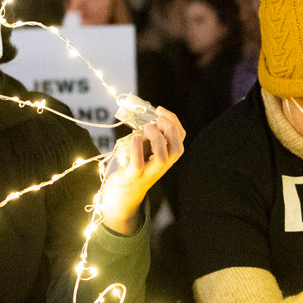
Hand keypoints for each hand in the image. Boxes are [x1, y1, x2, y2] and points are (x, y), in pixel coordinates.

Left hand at [99, 107, 185, 234]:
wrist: (122, 193)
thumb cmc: (134, 166)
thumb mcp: (145, 149)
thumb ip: (148, 134)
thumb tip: (144, 109)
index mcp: (167, 157)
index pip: (180, 138)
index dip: (174, 122)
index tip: (160, 110)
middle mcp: (162, 166)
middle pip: (177, 149)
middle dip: (170, 129)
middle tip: (156, 119)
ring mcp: (148, 173)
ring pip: (162, 158)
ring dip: (157, 139)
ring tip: (146, 128)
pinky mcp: (132, 177)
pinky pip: (138, 165)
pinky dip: (137, 150)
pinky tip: (134, 137)